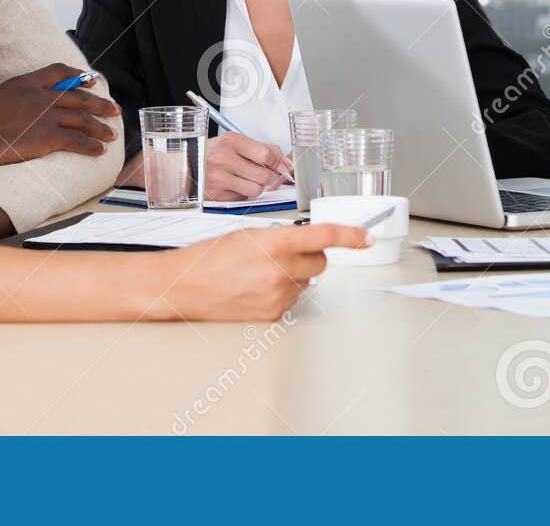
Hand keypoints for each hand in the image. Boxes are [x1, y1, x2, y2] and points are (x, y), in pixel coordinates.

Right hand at [0, 63, 119, 185]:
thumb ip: (13, 100)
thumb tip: (19, 109)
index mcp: (24, 83)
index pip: (58, 72)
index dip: (78, 75)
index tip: (91, 80)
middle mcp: (38, 96)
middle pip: (78, 97)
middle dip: (99, 103)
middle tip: (114, 108)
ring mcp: (45, 115)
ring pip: (83, 119)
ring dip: (101, 127)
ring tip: (113, 133)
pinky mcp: (48, 137)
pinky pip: (77, 140)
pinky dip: (91, 145)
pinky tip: (100, 150)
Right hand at [155, 224, 369, 320]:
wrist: (185, 287)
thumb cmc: (210, 258)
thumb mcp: (248, 235)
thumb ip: (281, 237)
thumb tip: (306, 243)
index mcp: (275, 243)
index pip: (324, 237)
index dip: (350, 236)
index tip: (364, 237)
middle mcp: (280, 270)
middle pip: (319, 263)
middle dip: (309, 257)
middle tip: (284, 255)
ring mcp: (278, 295)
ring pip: (304, 282)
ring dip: (291, 276)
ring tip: (257, 274)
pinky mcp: (272, 315)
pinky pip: (291, 300)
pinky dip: (280, 293)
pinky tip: (255, 289)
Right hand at [203, 132, 293, 200]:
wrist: (183, 166)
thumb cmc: (209, 153)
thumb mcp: (232, 142)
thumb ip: (259, 148)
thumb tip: (283, 161)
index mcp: (231, 142)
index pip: (266, 154)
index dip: (279, 162)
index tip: (281, 165)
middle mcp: (224, 159)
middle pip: (264, 175)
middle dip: (271, 177)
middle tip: (268, 175)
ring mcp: (220, 179)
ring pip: (256, 190)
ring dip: (257, 187)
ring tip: (248, 179)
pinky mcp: (217, 195)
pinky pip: (242, 198)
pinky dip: (243, 193)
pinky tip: (234, 185)